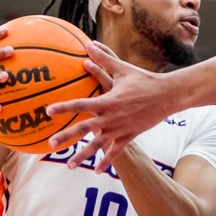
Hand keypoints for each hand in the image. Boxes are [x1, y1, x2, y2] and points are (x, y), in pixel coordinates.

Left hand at [44, 42, 165, 169]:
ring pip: (97, 145)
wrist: (167, 96)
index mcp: (108, 101)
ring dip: (82, 156)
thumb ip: (103, 59)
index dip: (64, 107)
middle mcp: (111, 118)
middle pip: (83, 129)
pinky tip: (97, 171)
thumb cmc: (144, 80)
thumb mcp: (123, 68)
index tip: (48, 111)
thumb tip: (88, 44)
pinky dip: (106, 161)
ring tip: (69, 166)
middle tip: (50, 143)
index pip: (81, 104)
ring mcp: (120, 129)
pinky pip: (115, 151)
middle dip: (66, 137)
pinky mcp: (129, 136)